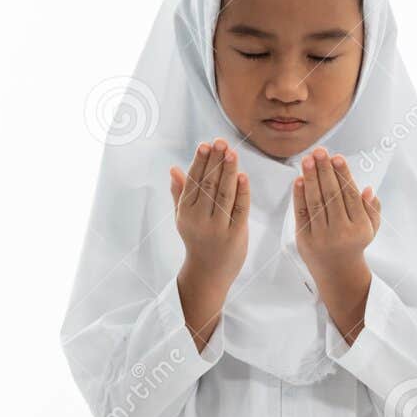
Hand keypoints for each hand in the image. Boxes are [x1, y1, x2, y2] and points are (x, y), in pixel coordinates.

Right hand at [170, 139, 248, 348]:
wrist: (208, 274)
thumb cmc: (197, 241)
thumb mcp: (184, 218)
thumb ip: (180, 193)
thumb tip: (173, 169)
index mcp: (186, 212)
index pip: (194, 182)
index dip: (200, 162)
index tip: (206, 145)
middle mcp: (199, 219)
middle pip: (209, 185)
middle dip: (216, 162)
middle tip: (222, 142)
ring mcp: (218, 228)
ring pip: (224, 194)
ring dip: (229, 172)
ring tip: (232, 153)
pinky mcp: (235, 235)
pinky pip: (239, 209)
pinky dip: (242, 192)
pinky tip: (243, 176)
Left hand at [293, 148, 380, 342]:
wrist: (338, 274)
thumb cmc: (355, 244)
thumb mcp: (371, 229)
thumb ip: (372, 208)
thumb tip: (367, 189)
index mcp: (360, 228)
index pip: (350, 195)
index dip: (342, 174)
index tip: (336, 157)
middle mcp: (341, 233)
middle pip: (332, 195)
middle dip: (324, 171)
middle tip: (319, 151)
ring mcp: (321, 237)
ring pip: (316, 202)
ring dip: (310, 178)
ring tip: (307, 160)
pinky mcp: (305, 241)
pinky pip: (302, 214)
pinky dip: (299, 196)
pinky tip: (298, 180)